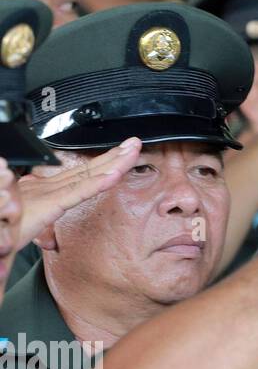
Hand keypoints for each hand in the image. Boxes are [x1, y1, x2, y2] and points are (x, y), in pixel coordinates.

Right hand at [18, 138, 142, 249]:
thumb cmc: (4, 224)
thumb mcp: (15, 220)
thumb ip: (28, 217)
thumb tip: (33, 214)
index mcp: (41, 191)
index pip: (79, 176)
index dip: (101, 163)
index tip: (123, 153)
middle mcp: (45, 189)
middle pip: (86, 170)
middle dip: (113, 155)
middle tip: (135, 143)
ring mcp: (44, 194)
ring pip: (85, 175)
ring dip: (112, 161)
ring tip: (132, 150)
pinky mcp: (45, 205)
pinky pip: (76, 192)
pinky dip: (96, 182)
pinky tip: (115, 174)